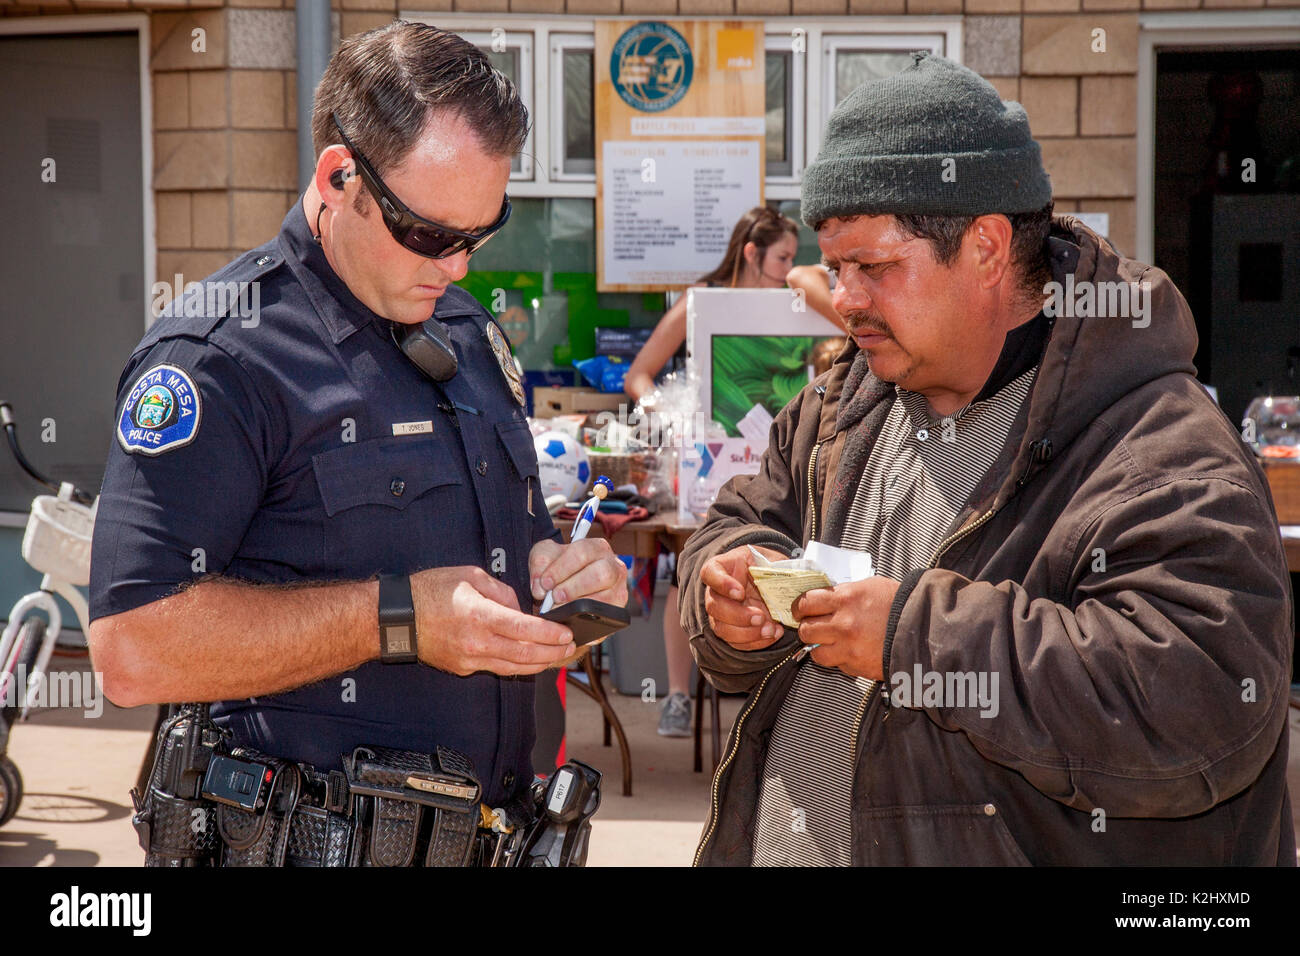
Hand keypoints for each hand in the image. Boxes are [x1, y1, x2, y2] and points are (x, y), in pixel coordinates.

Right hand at [410, 566, 575, 675]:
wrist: (394, 619)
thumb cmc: (428, 592)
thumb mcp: (469, 575)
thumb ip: (501, 590)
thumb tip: (520, 606)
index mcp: (480, 616)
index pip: (525, 630)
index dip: (550, 634)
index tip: (567, 633)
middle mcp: (477, 643)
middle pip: (525, 655)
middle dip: (553, 653)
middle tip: (571, 648)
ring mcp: (469, 659)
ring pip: (513, 668)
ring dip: (539, 664)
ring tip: (557, 656)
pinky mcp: (462, 668)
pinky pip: (496, 668)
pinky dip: (517, 665)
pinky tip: (529, 659)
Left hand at [529, 537, 627, 608]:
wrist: (563, 588)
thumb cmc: (558, 568)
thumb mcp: (544, 557)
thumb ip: (539, 563)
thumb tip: (541, 587)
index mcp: (596, 548)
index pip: (583, 552)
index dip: (562, 568)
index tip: (546, 582)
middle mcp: (614, 566)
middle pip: (601, 574)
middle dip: (574, 587)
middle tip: (555, 596)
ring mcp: (618, 590)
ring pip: (605, 597)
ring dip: (578, 605)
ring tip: (559, 608)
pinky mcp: (617, 611)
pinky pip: (606, 616)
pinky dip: (585, 618)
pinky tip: (570, 616)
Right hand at [700, 544, 787, 650]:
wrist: (770, 584)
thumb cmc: (767, 567)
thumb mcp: (771, 559)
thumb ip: (774, 565)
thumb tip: (789, 575)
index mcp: (722, 567)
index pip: (710, 573)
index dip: (721, 584)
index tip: (740, 592)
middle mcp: (716, 592)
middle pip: (714, 606)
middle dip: (738, 615)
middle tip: (760, 617)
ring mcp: (721, 613)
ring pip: (721, 628)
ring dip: (746, 633)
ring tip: (769, 630)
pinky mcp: (731, 630)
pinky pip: (736, 642)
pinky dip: (755, 642)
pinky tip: (771, 635)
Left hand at [791, 576, 900, 680]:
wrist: (924, 629)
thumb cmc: (900, 604)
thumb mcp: (870, 586)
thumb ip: (844, 592)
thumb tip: (826, 597)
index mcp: (845, 598)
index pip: (806, 603)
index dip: (799, 607)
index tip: (800, 610)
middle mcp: (843, 623)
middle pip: (806, 630)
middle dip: (807, 628)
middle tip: (813, 626)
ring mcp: (848, 647)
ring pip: (816, 652)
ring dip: (819, 647)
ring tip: (829, 642)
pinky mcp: (856, 665)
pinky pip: (837, 665)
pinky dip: (839, 660)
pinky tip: (849, 651)